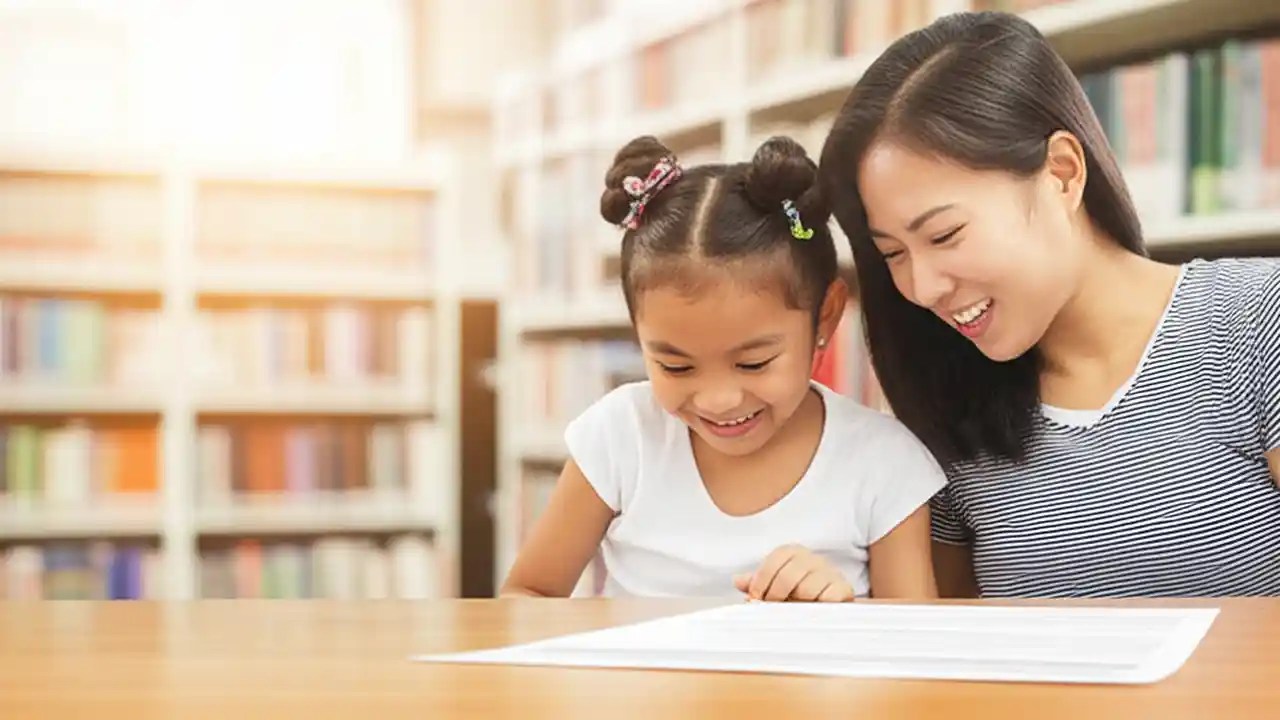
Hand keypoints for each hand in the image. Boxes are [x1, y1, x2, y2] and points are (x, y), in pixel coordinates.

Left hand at [733, 544, 854, 601]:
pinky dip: (818, 607)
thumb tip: (738, 581)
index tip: (755, 599)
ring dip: (797, 605)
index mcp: (792, 552)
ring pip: (807, 589)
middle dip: (775, 596)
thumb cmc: (797, 591)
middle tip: (772, 608)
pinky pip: (828, 598)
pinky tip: (813, 612)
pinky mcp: (843, 588)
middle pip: (787, 576)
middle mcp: (811, 558)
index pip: (773, 562)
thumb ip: (756, 583)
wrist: (831, 599)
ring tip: (793, 612)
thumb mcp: (774, 585)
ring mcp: (829, 572)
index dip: (760, 582)